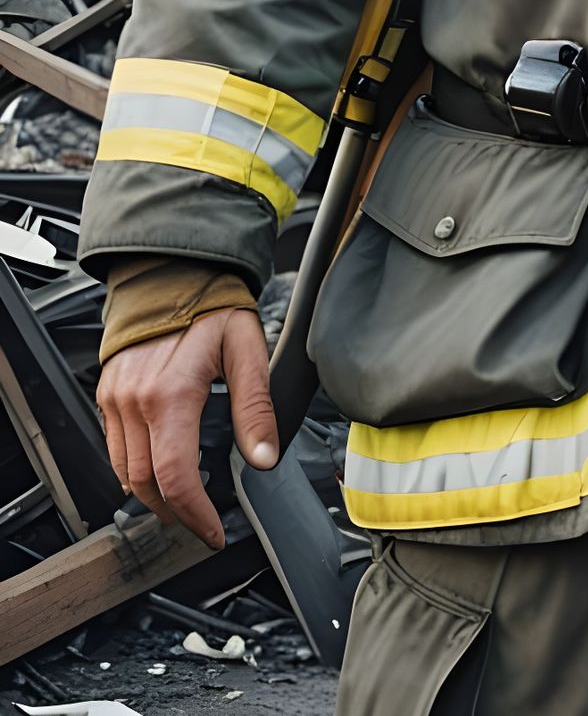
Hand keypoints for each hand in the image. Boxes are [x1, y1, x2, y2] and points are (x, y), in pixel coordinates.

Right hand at [97, 308, 278, 548]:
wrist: (173, 271)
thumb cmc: (212, 304)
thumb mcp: (247, 349)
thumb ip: (256, 408)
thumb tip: (264, 459)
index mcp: (170, 394)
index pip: (176, 477)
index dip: (195, 514)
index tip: (214, 531)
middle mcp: (134, 401)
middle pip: (145, 484)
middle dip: (175, 513)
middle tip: (203, 524)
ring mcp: (116, 398)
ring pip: (124, 472)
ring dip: (153, 496)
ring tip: (186, 503)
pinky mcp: (108, 393)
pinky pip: (115, 448)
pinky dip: (135, 469)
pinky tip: (160, 470)